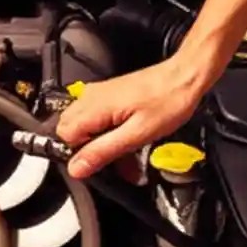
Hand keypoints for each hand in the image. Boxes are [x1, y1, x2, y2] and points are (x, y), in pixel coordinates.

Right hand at [56, 57, 211, 179]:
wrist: (184, 78)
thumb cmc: (168, 102)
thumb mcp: (137, 135)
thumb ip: (102, 152)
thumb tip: (76, 168)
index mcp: (93, 107)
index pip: (63, 137)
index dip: (78, 154)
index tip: (100, 162)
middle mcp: (90, 98)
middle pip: (69, 132)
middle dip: (88, 150)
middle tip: (114, 160)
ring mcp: (97, 95)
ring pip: (82, 127)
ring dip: (98, 143)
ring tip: (125, 153)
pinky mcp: (107, 95)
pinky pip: (95, 119)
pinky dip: (106, 133)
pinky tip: (126, 138)